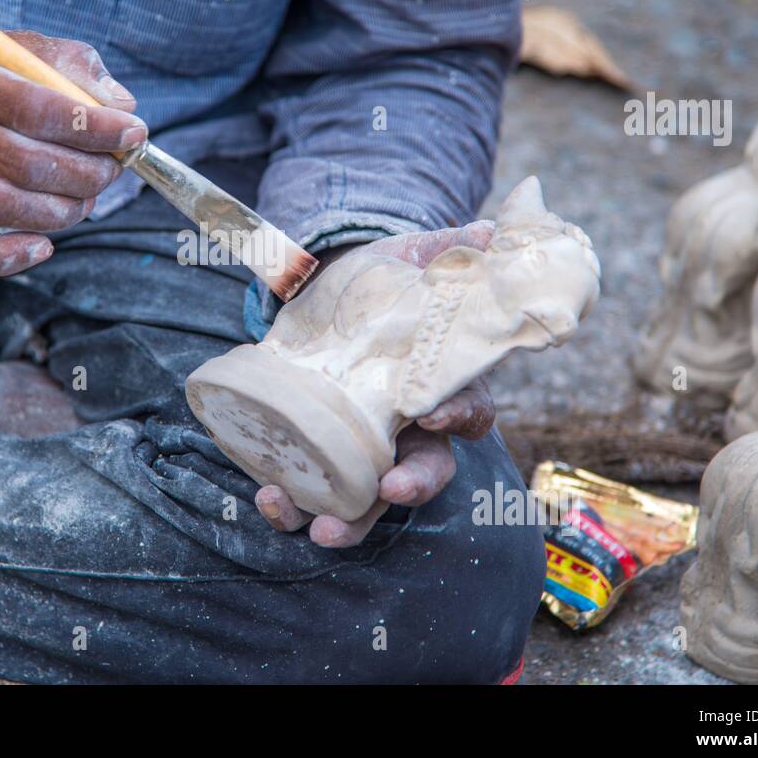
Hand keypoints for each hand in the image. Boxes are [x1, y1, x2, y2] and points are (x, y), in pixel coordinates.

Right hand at [0, 30, 146, 275]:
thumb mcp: (12, 48)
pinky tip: (45, 246)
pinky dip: (9, 256)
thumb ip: (69, 66)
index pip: (35, 107)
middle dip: (84, 174)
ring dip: (58, 212)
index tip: (133, 133)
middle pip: (22, 162)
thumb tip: (120, 105)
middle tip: (110, 171)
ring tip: (85, 201)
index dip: (91, 128)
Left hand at [254, 222, 497, 546]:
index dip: (460, 418)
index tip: (436, 415)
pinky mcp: (316, 452)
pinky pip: (309, 491)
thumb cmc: (383, 280)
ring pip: (366, 500)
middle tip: (389, 490)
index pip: (469, 412)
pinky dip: (289, 503)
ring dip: (347, 520)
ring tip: (318, 528)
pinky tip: (269, 496)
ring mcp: (362, 448)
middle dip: (410, 487)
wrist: (326, 291)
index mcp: (443, 386)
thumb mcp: (414, 257)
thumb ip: (451, 249)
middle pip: (424, 471)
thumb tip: (488, 230)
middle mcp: (409, 430)